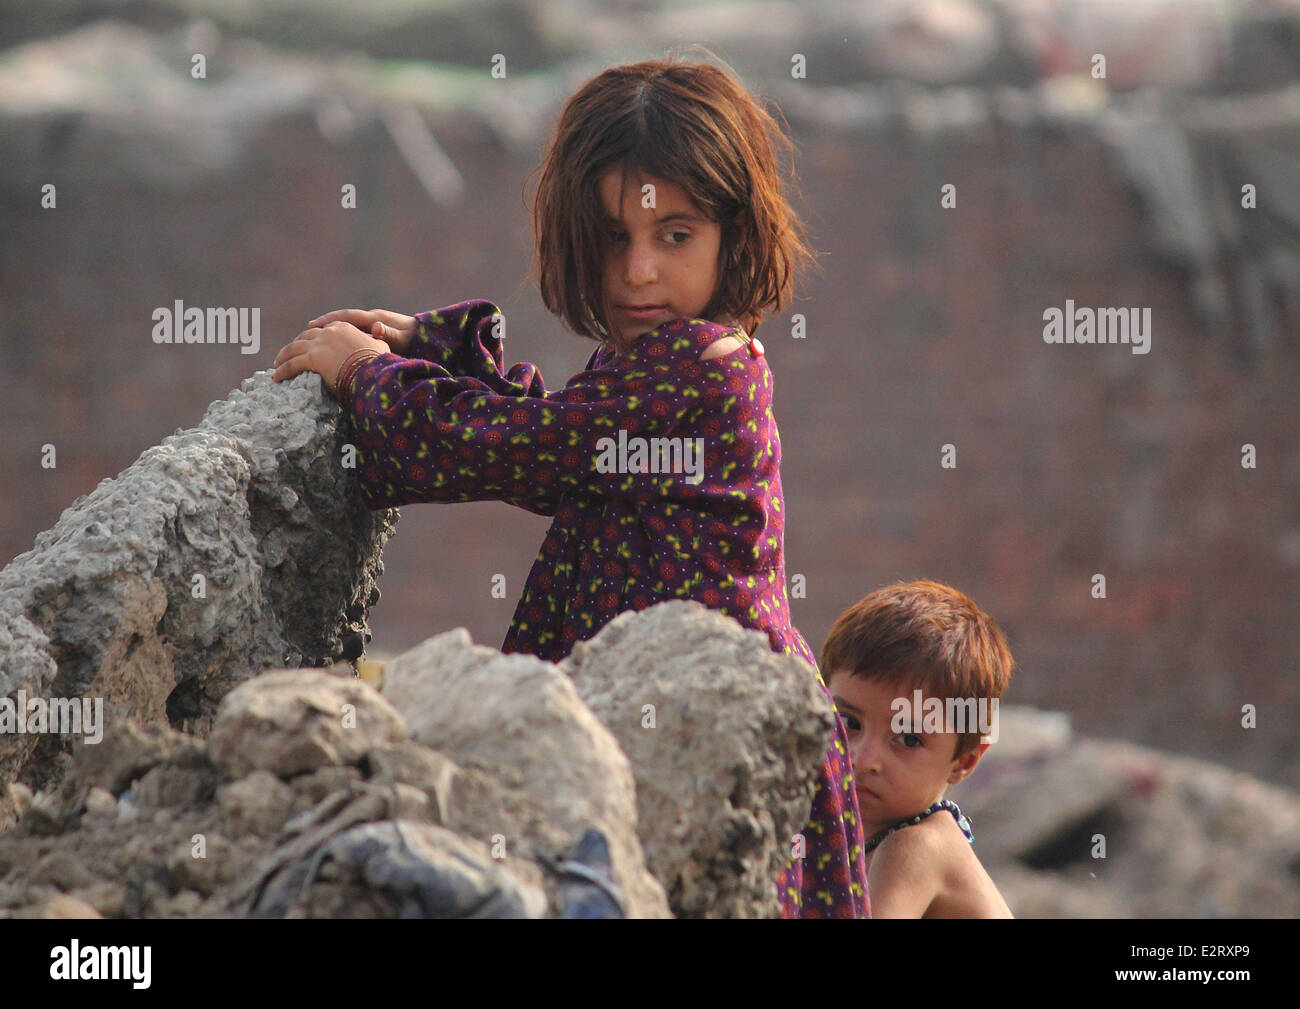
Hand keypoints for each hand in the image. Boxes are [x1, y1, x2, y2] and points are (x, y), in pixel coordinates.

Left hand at [272, 320, 387, 394]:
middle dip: (296, 345)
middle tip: (289, 354)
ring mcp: (318, 344)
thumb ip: (375, 341)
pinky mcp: (312, 358)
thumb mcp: (380, 346)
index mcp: (344, 327)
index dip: (315, 336)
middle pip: (305, 336)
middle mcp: (329, 332)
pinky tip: (277, 377)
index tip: (310, 343)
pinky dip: (282, 370)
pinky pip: (292, 365)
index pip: (324, 329)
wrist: (373, 369)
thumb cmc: (379, 361)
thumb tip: (379, 340)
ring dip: (283, 357)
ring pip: (293, 348)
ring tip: (277, 365)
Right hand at [309, 308, 417, 355]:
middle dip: (323, 327)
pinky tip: (328, 350)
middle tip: (303, 335)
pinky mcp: (372, 334)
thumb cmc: (413, 338)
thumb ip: (389, 333)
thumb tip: (377, 327)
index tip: (313, 325)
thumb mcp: (402, 337)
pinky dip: (339, 340)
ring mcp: (370, 326)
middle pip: (341, 322)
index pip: (347, 317)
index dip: (329, 320)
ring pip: (344, 329)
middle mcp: (369, 320)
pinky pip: (351, 336)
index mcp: (374, 319)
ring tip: (309, 343)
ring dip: (328, 334)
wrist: (424, 336)